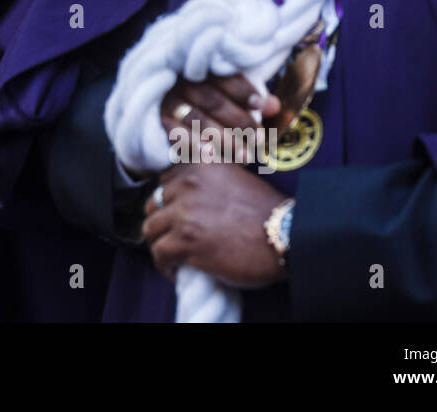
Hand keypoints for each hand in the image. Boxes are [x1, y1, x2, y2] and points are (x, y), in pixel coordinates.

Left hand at [142, 163, 286, 288]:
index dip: (169, 201)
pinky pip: (159, 253)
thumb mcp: (236, 176)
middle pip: (153, 203)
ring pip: (150, 229)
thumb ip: (210, 177)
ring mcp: (185, 211)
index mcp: (200, 163)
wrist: (286, 236)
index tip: (175, 216)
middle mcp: (188, 182)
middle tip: (172, 238)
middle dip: (161, 222)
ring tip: (172, 257)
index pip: (165, 180)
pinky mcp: (186, 240)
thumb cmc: (267, 211)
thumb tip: (185, 194)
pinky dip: (164, 265)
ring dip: (160, 244)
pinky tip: (176, 272)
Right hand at [159, 74, 279, 162]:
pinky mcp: (158, 120)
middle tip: (259, 140)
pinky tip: (212, 156)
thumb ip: (250, 100)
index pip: (222, 76)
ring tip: (246, 156)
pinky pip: (176, 133)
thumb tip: (275, 106)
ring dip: (224, 139)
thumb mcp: (228, 96)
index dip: (243, 90)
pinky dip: (195, 144)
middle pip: (212, 100)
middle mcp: (180, 82)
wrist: (162, 111)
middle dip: (239, 121)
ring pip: (197, 119)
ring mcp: (167, 101)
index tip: (262, 105)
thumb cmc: (205, 103)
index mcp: (199, 70)